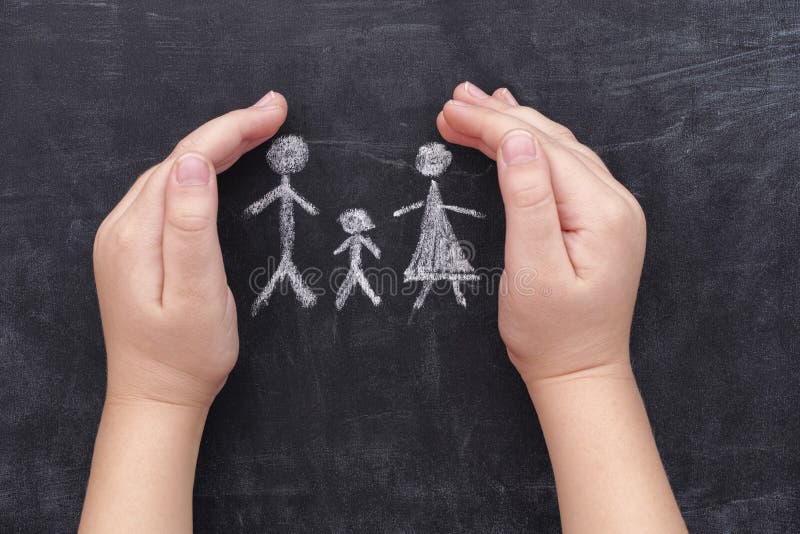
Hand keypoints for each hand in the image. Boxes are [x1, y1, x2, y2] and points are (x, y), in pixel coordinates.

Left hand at [92, 91, 287, 408]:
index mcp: (136, 235)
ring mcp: (124, 238)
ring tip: (256, 129)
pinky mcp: (135, 249)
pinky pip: (168, 194)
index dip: (231, 130)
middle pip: (177, 159)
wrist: (157, 397)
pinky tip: (218, 166)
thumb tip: (193, 163)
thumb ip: (191, 228)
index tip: (273, 112)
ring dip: (213, 146)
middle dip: (227, 130)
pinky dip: (199, 172)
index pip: (186, 160)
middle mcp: (122, 228)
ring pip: (173, 174)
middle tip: (274, 112)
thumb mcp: (197, 295)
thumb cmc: (185, 355)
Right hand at [437, 82, 645, 387]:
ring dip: (515, 127)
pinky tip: (517, 136)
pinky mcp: (599, 220)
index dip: (493, 125)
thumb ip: (528, 201)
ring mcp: (611, 210)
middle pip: (551, 142)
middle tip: (455, 101)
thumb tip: (517, 142)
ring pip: (558, 150)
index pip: (540, 149)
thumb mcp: (532, 269)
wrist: (580, 373)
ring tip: (478, 106)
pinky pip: (565, 169)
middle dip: (499, 118)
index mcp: (601, 212)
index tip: (451, 110)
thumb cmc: (552, 333)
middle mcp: (615, 202)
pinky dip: (533, 148)